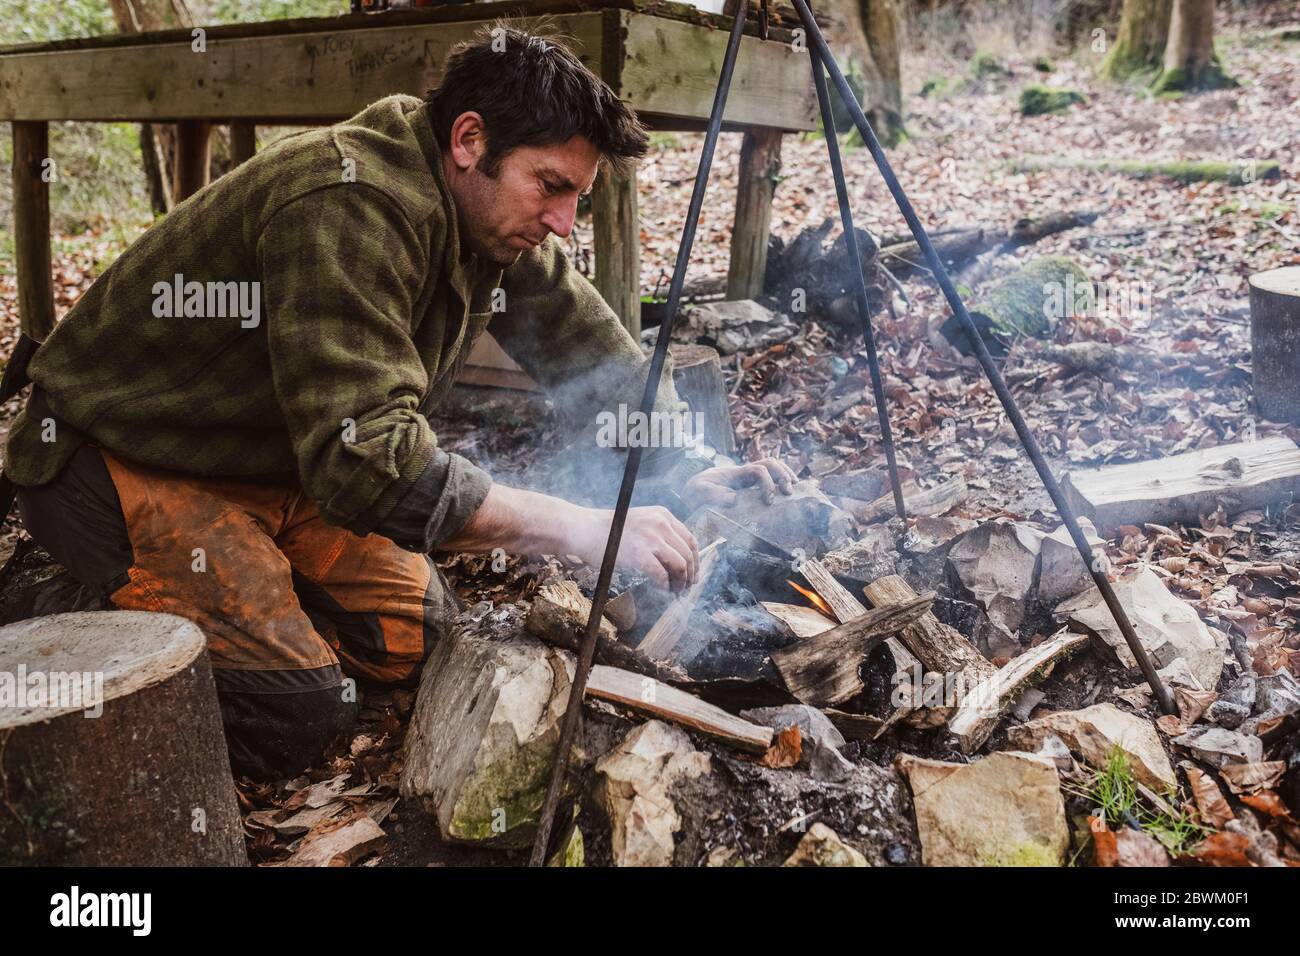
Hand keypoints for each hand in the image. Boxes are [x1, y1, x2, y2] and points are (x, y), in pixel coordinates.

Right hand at [571, 505, 698, 592]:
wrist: (583, 529)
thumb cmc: (607, 530)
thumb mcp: (640, 523)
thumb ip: (658, 534)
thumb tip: (674, 559)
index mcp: (662, 515)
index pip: (690, 539)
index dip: (694, 560)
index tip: (693, 574)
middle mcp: (661, 523)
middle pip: (688, 553)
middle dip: (690, 574)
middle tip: (686, 588)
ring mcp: (651, 538)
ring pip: (680, 565)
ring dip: (681, 582)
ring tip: (675, 592)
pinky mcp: (640, 554)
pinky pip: (662, 575)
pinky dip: (665, 586)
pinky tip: (662, 590)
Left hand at [681, 457, 797, 509]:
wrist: (693, 492)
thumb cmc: (696, 491)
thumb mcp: (699, 492)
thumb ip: (713, 494)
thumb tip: (734, 498)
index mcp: (736, 473)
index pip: (759, 470)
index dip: (768, 483)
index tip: (769, 500)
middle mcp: (744, 473)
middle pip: (770, 463)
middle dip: (783, 474)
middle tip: (789, 492)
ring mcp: (748, 478)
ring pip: (772, 467)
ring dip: (785, 474)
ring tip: (795, 488)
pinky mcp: (749, 487)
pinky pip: (769, 479)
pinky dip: (780, 482)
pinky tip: (787, 494)